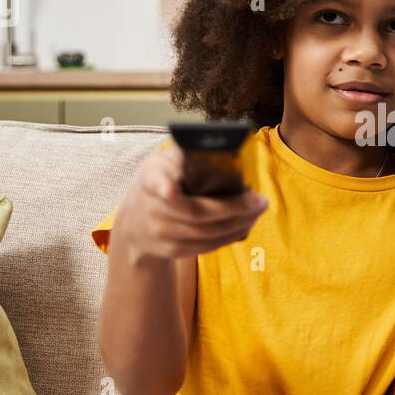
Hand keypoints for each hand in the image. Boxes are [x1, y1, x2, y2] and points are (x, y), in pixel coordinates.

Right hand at [113, 142, 266, 261]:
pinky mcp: (173, 251)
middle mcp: (153, 209)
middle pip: (196, 213)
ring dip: (239, 223)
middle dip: (233, 208)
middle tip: (260, 200)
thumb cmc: (158, 183)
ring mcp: (162, 234)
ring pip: (206, 233)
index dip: (164, 186)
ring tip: (259, 210)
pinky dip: (230, 236)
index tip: (170, 189)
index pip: (156, 182)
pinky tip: (246, 224)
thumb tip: (219, 143)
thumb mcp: (161, 163)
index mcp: (150, 179)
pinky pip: (207, 246)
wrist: (135, 223)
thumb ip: (183, 153)